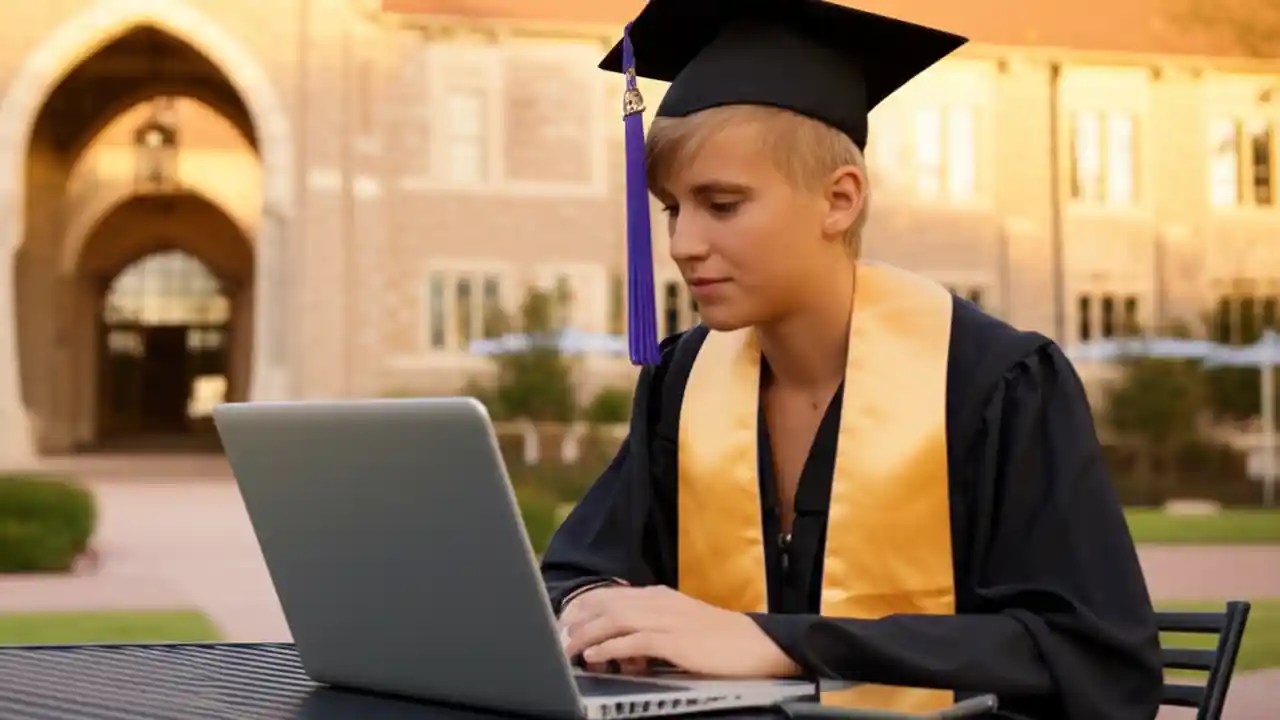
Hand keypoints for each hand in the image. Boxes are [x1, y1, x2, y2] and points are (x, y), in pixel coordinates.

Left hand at [559, 585, 801, 677]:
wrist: (755, 645)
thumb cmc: (718, 640)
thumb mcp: (680, 626)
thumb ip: (650, 630)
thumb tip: (621, 649)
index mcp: (659, 596)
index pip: (611, 594)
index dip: (583, 607)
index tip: (564, 622)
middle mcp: (659, 602)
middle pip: (606, 602)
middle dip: (577, 620)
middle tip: (558, 637)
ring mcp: (667, 619)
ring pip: (614, 619)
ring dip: (586, 634)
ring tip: (568, 649)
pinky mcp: (674, 640)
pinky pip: (633, 640)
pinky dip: (609, 647)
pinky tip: (595, 656)